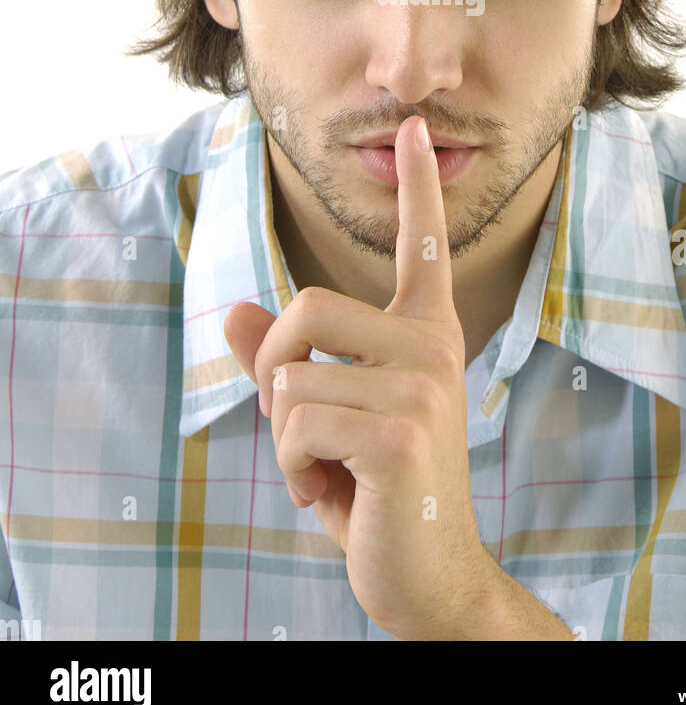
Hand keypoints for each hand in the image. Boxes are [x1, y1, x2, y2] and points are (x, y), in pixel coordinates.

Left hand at [223, 115, 492, 639]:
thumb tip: (233, 313)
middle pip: (305, 307)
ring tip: (328, 472)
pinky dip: (292, 468)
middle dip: (277, 373)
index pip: (423, 246)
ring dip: (285, 438)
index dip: (416, 186)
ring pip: (290, 376)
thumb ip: (282, 365)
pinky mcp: (402, 430)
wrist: (427, 578)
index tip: (410, 126)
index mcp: (424, 335)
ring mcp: (424, 385)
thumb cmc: (376, 493)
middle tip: (306, 432)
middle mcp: (433, 347)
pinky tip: (332, 495)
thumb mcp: (323, 422)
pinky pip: (295, 422)